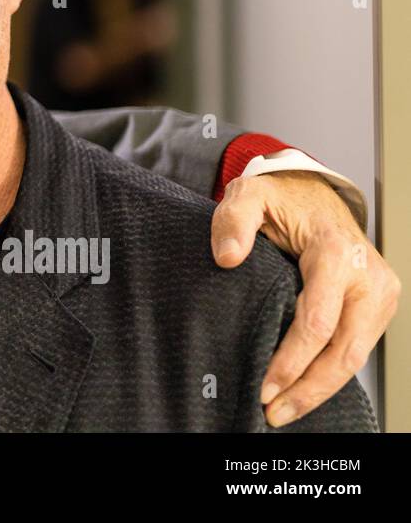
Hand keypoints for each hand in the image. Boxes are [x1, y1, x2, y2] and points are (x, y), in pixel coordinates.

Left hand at [211, 171, 398, 425]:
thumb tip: (227, 258)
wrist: (314, 192)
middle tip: (273, 413)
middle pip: (343, 350)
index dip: (291, 360)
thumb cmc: (280, 198)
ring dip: (320, 388)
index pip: (317, 321)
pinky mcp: (379, 304)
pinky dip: (331, 372)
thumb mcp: (248, 195)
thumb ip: (232, 222)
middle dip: (308, 388)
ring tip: (285, 409)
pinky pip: (357, 347)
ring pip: (355, 356)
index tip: (265, 386)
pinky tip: (303, 387)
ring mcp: (379, 293)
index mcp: (337, 253)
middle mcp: (367, 277)